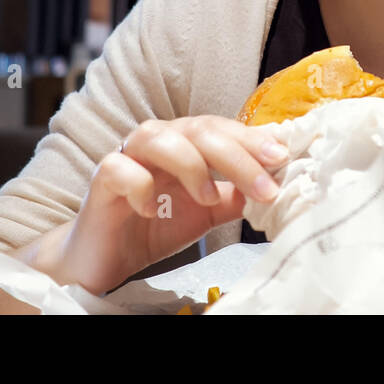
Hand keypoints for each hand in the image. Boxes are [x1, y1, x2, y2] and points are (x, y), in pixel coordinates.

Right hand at [51, 116, 289, 295]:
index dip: (252, 140)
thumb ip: (237, 195)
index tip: (282, 159)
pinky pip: (119, 169)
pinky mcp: (101, 181)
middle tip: (263, 187)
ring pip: (159, 138)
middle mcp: (158, 141)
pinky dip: (139, 185)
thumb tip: (276, 185)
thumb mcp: (207, 211)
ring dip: (191, 166)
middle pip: (198, 130)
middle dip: (236, 157)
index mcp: (185, 142)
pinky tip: (153, 209)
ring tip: (208, 198)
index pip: (222, 128)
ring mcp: (127, 157)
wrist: (108, 255)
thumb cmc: (157, 224)